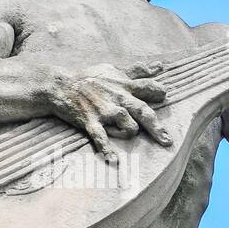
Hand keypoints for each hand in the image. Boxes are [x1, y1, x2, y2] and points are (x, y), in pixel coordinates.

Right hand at [45, 61, 170, 158]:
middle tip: (167, 141)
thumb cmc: (90, 78)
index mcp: (125, 85)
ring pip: (129, 126)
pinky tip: (114, 161)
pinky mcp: (91, 121)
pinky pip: (101, 137)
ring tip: (123, 135)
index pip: (149, 87)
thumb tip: (159, 66)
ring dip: (129, 133)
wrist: (61, 85)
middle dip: (157, 128)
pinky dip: (107, 149)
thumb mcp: (114, 70)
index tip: (163, 97)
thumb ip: (137, 72)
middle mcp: (118, 98)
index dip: (159, 93)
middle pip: (144, 112)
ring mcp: (105, 111)